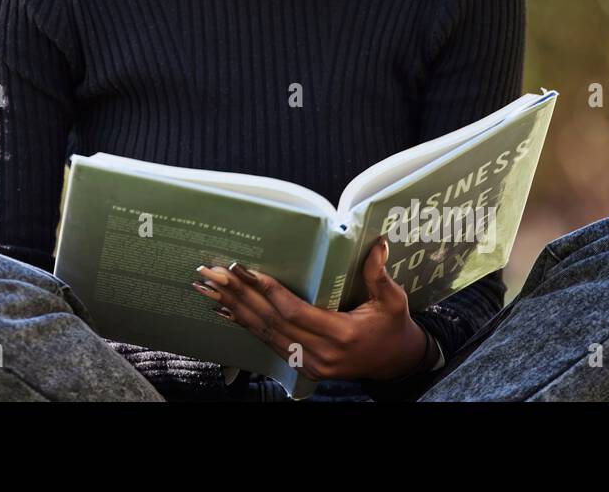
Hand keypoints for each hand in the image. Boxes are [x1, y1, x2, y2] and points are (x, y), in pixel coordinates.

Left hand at [190, 238, 430, 381]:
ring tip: (212, 289)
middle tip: (215, 274)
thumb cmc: (393, 328)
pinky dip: (247, 326)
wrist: (396, 364)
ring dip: (237, 310)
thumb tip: (377, 242)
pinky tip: (227, 312)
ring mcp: (310, 364)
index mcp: (343, 334)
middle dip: (242, 296)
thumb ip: (379, 274)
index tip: (247, 270)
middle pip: (272, 322)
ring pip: (266, 334)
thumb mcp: (393, 301)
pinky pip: (270, 344)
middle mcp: (322, 353)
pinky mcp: (304, 367)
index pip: (295, 312)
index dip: (270, 292)